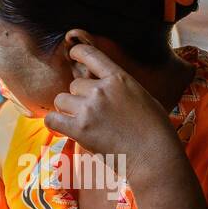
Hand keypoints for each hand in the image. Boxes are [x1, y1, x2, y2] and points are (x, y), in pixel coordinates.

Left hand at [43, 41, 179, 182]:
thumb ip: (121, 89)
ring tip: (82, 123)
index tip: (72, 53)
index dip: (77, 52)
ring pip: (61, 100)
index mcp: (119, 78)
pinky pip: (52, 119)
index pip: (90, 55)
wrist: (155, 156)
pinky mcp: (80, 129)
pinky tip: (61, 128)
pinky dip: (54, 124)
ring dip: (67, 110)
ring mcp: (89, 108)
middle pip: (74, 85)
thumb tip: (108, 88)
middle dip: (79, 98)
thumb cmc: (155, 131)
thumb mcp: (143, 97)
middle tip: (93, 115)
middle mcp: (101, 90)